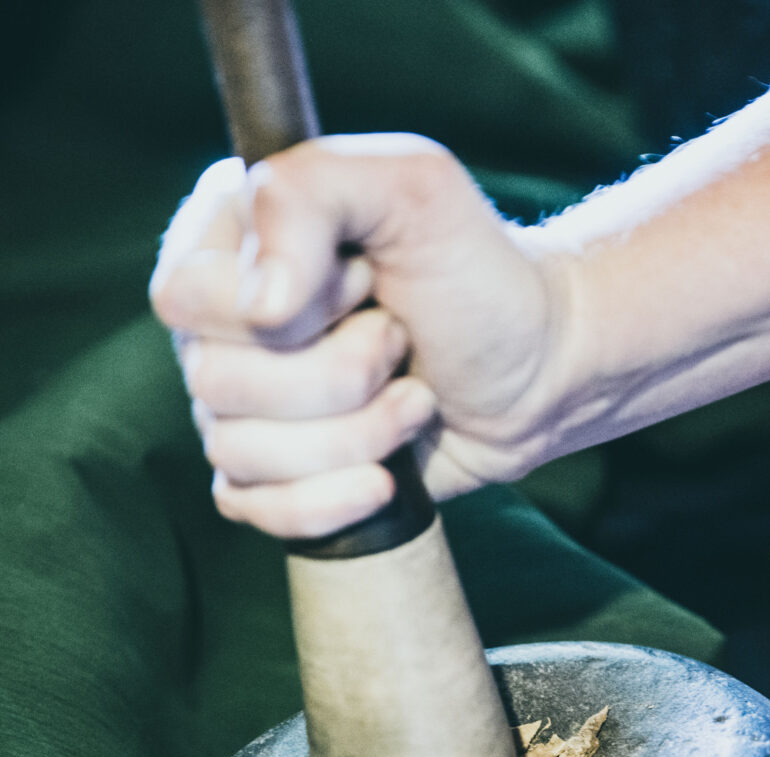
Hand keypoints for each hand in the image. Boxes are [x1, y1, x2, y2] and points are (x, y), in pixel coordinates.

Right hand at [148, 137, 567, 537]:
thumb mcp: (411, 188)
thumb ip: (309, 195)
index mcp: (230, 237)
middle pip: (215, 383)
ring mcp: (241, 406)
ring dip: (353, 437)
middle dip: (337, 377)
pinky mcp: (272, 475)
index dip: (285, 310)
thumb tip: (261, 308)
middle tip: (399, 344)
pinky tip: (385, 479)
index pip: (186, 296)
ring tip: (411, 401)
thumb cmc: (477, 274)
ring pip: (239, 452)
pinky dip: (329, 502)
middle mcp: (222, 323)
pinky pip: (252, 510)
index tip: (363, 285)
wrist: (538, 373)